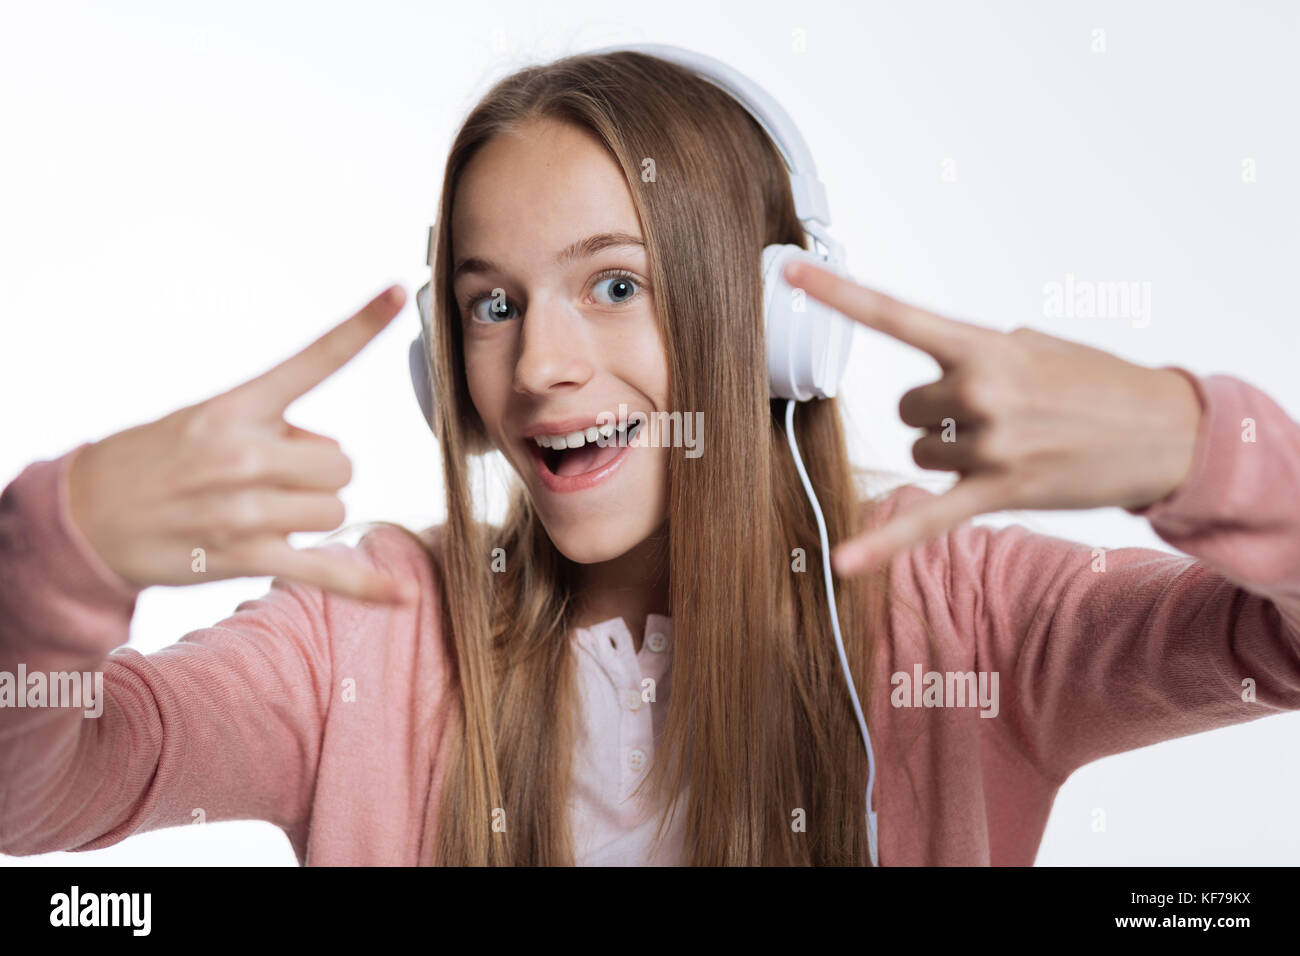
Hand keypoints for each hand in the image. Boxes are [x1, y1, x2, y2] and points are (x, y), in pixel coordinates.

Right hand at [68, 285, 415, 604]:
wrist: (86, 515)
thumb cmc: (160, 458)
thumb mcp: (208, 418)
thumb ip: (272, 425)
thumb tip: (327, 454)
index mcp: (237, 406)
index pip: (312, 361)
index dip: (361, 326)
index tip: (399, 291)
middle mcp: (243, 453)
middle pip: (342, 462)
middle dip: (320, 472)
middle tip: (273, 477)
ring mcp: (244, 509)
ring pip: (335, 510)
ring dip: (312, 514)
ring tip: (261, 511)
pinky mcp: (245, 558)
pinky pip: (324, 571)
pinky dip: (366, 586)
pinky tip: (402, 597)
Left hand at [783, 261, 1202, 576]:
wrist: (1163, 432)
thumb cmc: (1094, 383)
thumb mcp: (1032, 346)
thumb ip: (974, 354)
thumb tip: (939, 379)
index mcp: (982, 346)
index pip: (895, 315)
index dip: (836, 291)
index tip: (788, 271)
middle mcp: (978, 392)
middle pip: (905, 409)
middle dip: (937, 412)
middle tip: (993, 412)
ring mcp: (986, 446)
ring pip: (919, 453)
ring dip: (950, 451)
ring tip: (1008, 444)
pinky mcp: (996, 493)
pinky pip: (925, 522)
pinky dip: (882, 544)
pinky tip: (843, 563)